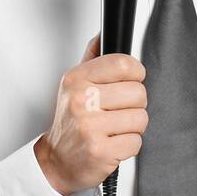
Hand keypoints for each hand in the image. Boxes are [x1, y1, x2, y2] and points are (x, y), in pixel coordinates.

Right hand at [34, 33, 147, 195]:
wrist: (56, 161)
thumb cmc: (69, 123)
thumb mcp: (73, 86)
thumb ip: (92, 59)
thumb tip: (103, 34)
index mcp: (77, 80)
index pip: (123, 64)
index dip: (136, 74)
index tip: (131, 81)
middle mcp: (82, 101)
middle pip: (138, 93)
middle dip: (135, 105)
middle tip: (118, 112)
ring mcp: (90, 127)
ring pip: (140, 118)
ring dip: (132, 127)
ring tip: (114, 129)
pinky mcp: (100, 151)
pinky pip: (136, 142)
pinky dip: (128, 146)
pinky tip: (112, 144)